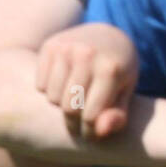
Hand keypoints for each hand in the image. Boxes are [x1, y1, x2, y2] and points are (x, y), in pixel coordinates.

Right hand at [35, 23, 137, 138]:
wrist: (107, 35)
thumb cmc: (118, 72)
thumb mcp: (125, 93)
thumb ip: (117, 116)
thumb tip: (99, 132)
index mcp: (110, 69)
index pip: (90, 116)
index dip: (90, 131)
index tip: (92, 132)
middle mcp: (86, 55)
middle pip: (69, 108)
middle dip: (74, 120)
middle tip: (80, 118)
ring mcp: (66, 48)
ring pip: (52, 97)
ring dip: (61, 104)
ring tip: (73, 99)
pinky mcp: (49, 46)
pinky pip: (40, 84)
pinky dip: (49, 90)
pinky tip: (63, 84)